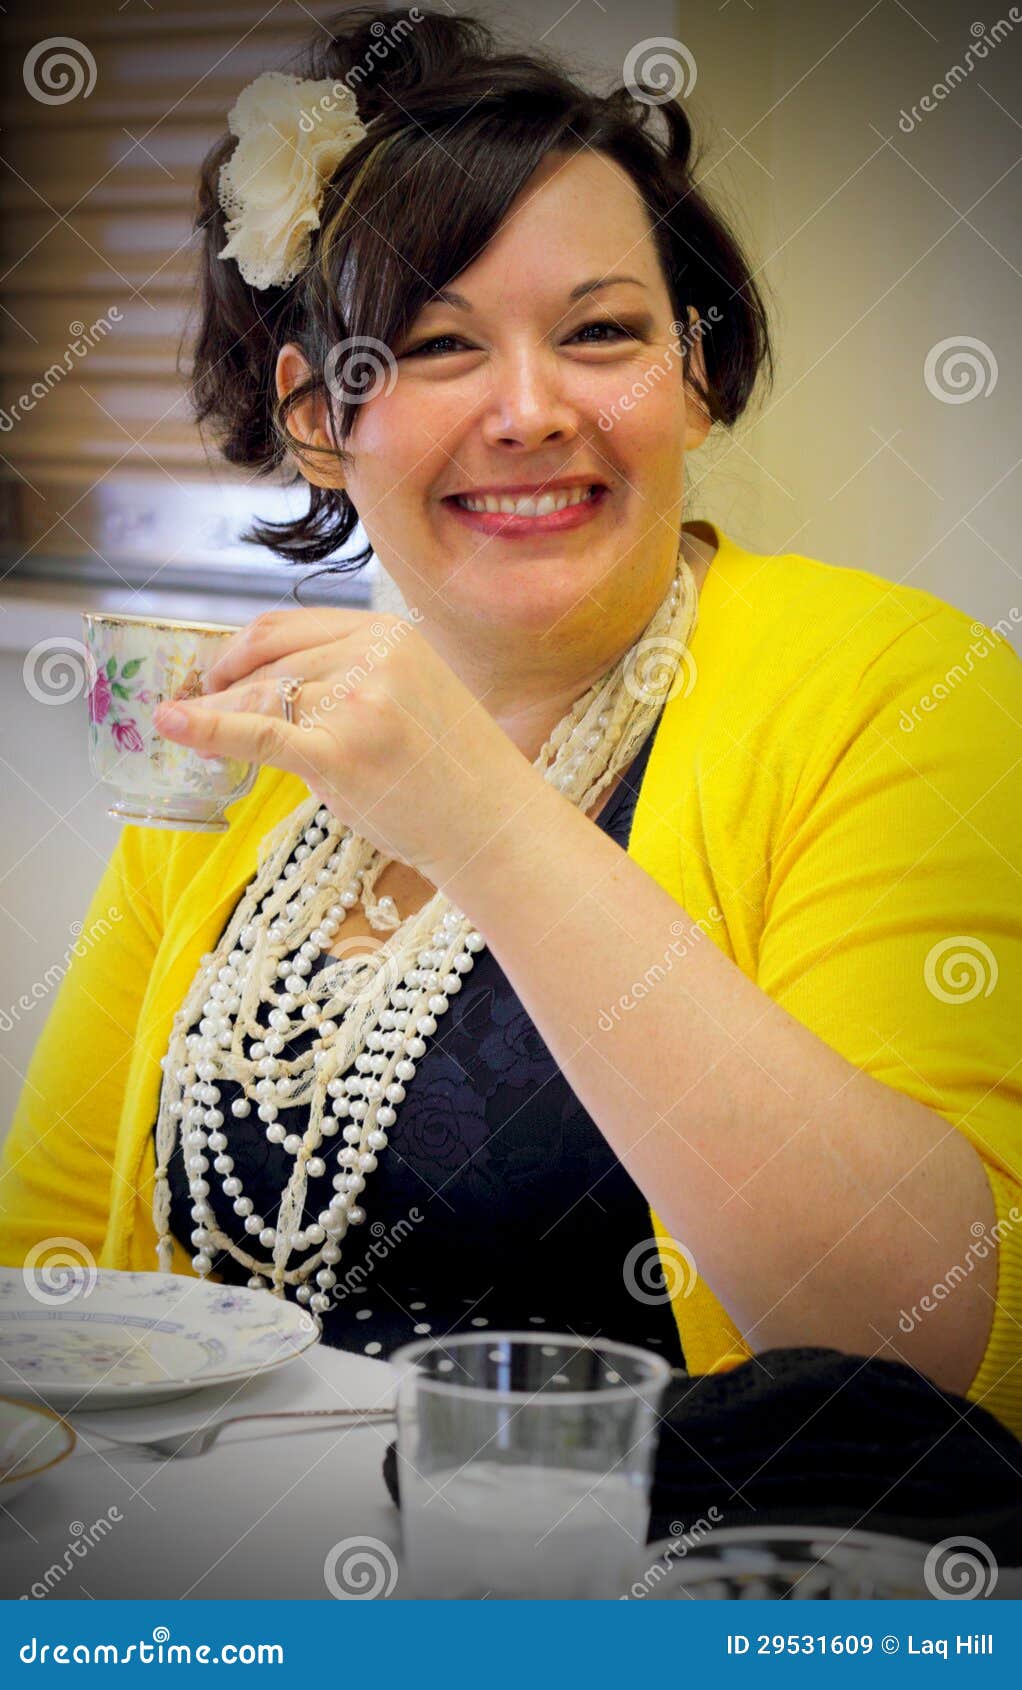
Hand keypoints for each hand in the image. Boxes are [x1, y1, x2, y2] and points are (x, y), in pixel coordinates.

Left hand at [152, 608, 539, 883]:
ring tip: (191, 730)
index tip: (216, 672)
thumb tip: (267, 683)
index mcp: (386, 633)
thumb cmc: (450, 768)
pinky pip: (257, 735)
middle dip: (220, 684)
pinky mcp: (339, 754)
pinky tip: (173, 725)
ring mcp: (355, 704)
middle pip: (266, 661)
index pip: (286, 626)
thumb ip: (348, 674)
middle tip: (195, 704)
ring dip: (217, 715)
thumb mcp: (408, 692)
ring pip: (258, 699)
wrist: (493, 821)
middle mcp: (371, 657)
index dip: (238, 649)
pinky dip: (207, 729)